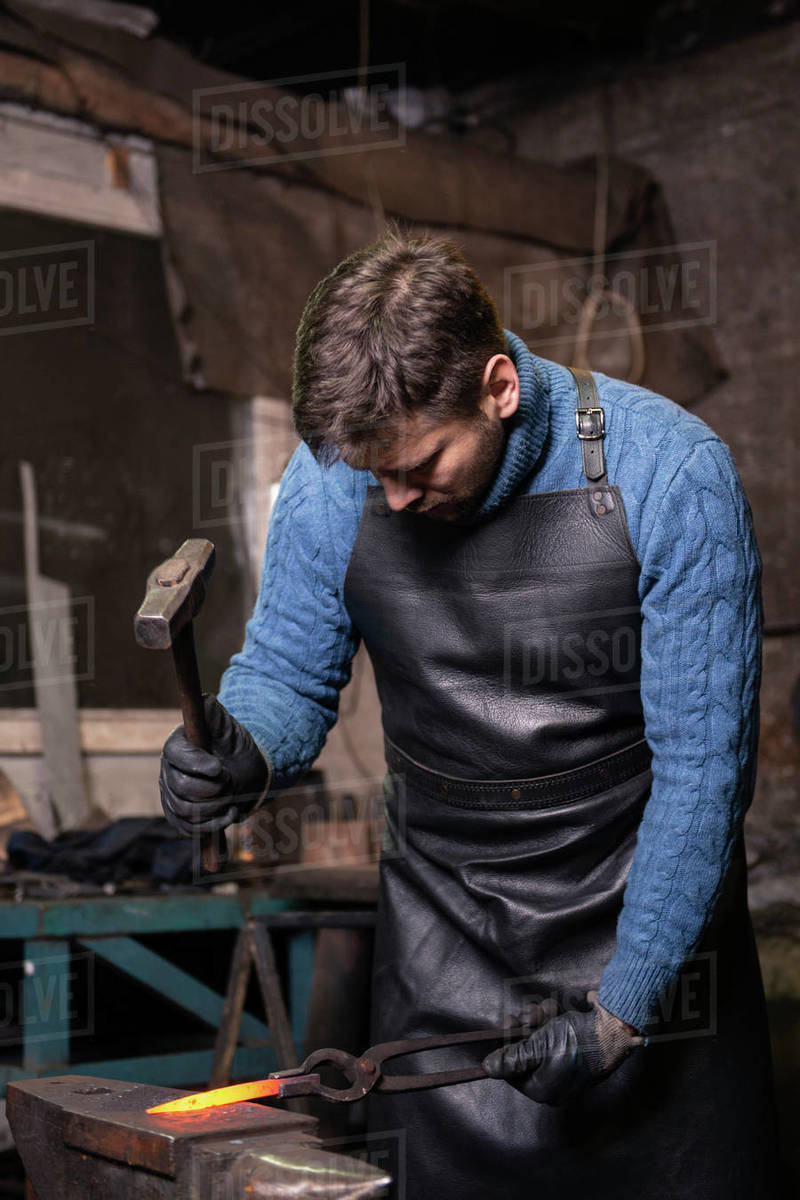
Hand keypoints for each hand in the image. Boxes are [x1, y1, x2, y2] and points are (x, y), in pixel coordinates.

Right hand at [159, 695, 268, 835]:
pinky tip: (230, 814)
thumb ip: (215, 715)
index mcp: (176, 746)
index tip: (220, 768)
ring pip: (186, 810)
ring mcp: (171, 796)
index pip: (176, 755)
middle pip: (181, 788)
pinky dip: (213, 825)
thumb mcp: (229, 729)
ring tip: (233, 796)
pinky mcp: (179, 818)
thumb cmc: (235, 747)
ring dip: (216, 807)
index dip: (197, 763)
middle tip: (231, 780)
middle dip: (213, 788)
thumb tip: (205, 700)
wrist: (245, 774)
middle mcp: (168, 771)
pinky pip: (189, 829)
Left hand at [482, 991, 642, 1105]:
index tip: (506, 1026)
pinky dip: (554, 1020)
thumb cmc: (573, 1042)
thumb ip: (511, 1059)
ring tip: (547, 1009)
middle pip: (527, 1052)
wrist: (612, 1031)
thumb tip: (486, 1069)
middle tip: (526, 1014)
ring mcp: (567, 1067)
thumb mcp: (537, 1048)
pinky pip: (556, 1035)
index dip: (506, 1047)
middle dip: (525, 1029)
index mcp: (544, 1090)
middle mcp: (555, 1083)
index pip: (512, 1072)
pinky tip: (558, 1009)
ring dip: (540, 1020)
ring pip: (541, 1039)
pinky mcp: (577, 1050)